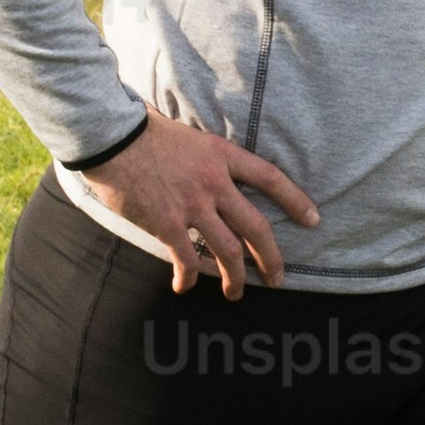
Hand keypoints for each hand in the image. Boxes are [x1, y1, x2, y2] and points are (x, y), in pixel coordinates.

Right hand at [89, 111, 318, 290]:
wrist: (111, 136)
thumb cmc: (143, 131)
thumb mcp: (188, 135)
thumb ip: (204, 155)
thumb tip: (209, 166)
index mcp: (221, 155)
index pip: (270, 178)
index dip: (295, 200)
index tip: (313, 219)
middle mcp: (213, 183)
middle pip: (256, 227)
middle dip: (271, 258)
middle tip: (277, 278)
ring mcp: (192, 206)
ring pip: (228, 251)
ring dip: (235, 278)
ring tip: (235, 293)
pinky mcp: (167, 224)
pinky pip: (186, 259)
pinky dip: (188, 276)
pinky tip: (185, 286)